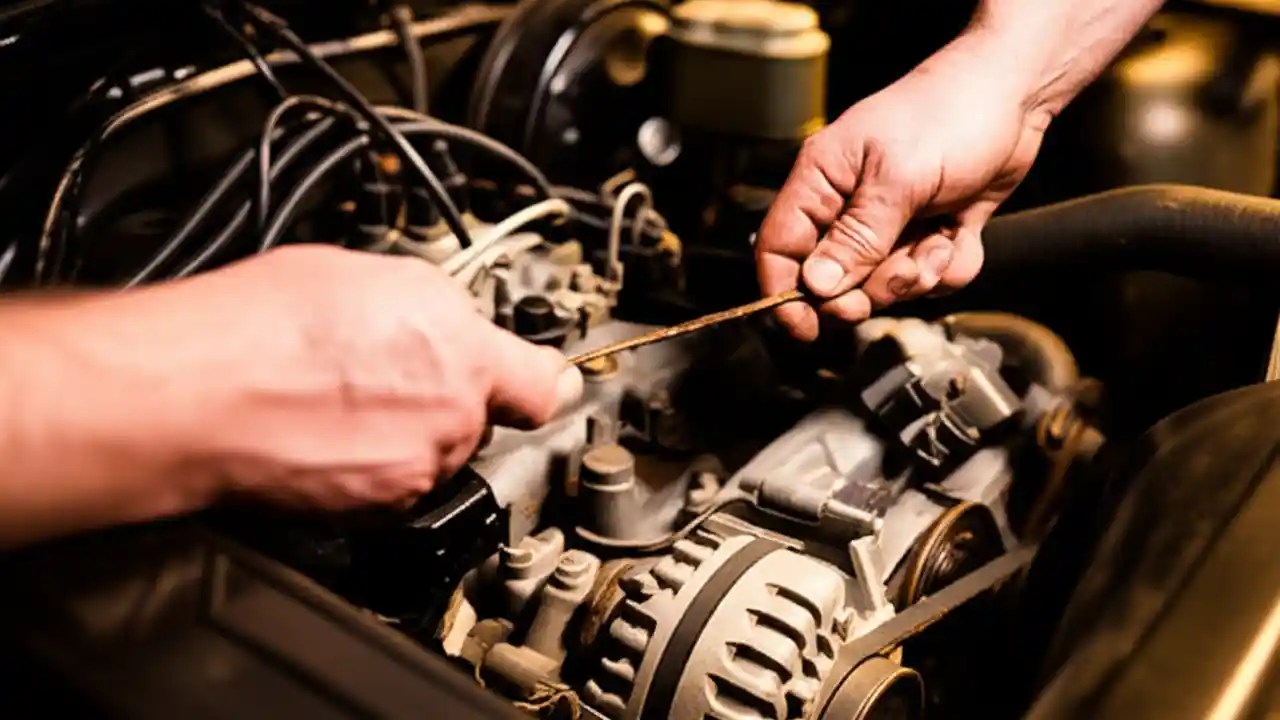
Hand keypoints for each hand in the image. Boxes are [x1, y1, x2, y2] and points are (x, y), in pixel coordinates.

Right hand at [163, 244, 581, 511]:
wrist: (195, 394)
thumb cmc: (258, 326)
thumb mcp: (365, 273)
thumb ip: (428, 305)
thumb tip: (439, 317)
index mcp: (461, 346)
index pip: (543, 380)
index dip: (542, 380)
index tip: (542, 378)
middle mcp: (453, 412)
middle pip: (479, 413)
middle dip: (447, 396)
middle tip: (387, 375)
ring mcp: (419, 467)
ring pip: (436, 452)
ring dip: (406, 434)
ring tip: (340, 405)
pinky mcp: (381, 509)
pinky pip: (397, 487)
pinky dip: (371, 468)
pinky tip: (326, 438)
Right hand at [756, 43, 1051, 339]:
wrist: (1016, 96)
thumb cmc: (951, 113)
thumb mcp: (900, 178)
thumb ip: (857, 237)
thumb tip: (817, 286)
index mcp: (821, 180)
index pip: (778, 249)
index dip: (785, 294)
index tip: (807, 328)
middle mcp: (848, 206)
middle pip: (832, 281)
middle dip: (871, 287)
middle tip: (904, 271)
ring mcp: (889, 224)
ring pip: (885, 286)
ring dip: (919, 273)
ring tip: (940, 235)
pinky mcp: (928, 233)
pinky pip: (928, 278)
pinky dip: (951, 264)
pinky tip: (961, 231)